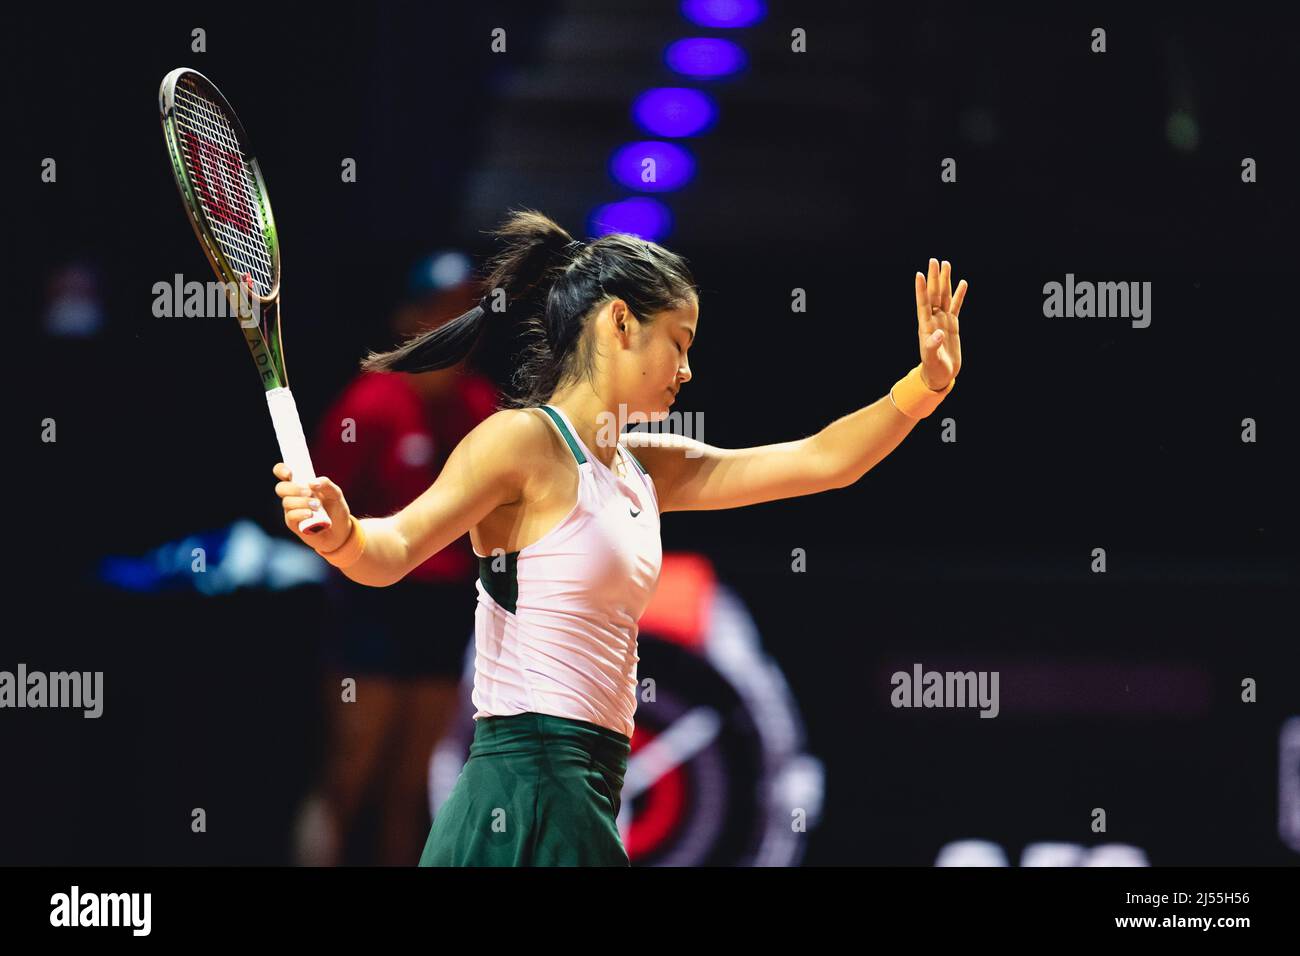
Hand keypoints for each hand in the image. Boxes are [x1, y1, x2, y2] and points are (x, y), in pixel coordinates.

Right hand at [273, 462, 352, 549]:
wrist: (341, 531)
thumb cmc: (336, 510)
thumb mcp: (336, 494)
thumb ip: (326, 484)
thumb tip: (312, 482)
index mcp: (300, 484)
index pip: (282, 473)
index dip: (281, 470)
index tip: (290, 473)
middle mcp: (293, 496)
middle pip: (280, 488)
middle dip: (294, 489)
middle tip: (309, 492)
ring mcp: (291, 510)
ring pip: (286, 502)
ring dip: (302, 502)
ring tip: (317, 506)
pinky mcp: (293, 524)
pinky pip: (291, 516)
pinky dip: (301, 513)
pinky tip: (311, 514)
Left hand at [913, 258, 966, 389]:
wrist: (941, 375)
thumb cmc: (933, 369)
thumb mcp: (931, 359)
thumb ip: (932, 346)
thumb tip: (937, 333)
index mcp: (926, 326)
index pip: (923, 303)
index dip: (921, 289)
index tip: (920, 274)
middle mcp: (933, 320)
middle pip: (934, 295)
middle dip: (935, 278)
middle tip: (934, 260)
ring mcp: (943, 321)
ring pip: (944, 297)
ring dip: (945, 281)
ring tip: (946, 264)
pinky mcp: (952, 325)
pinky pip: (956, 306)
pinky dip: (959, 295)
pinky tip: (962, 283)